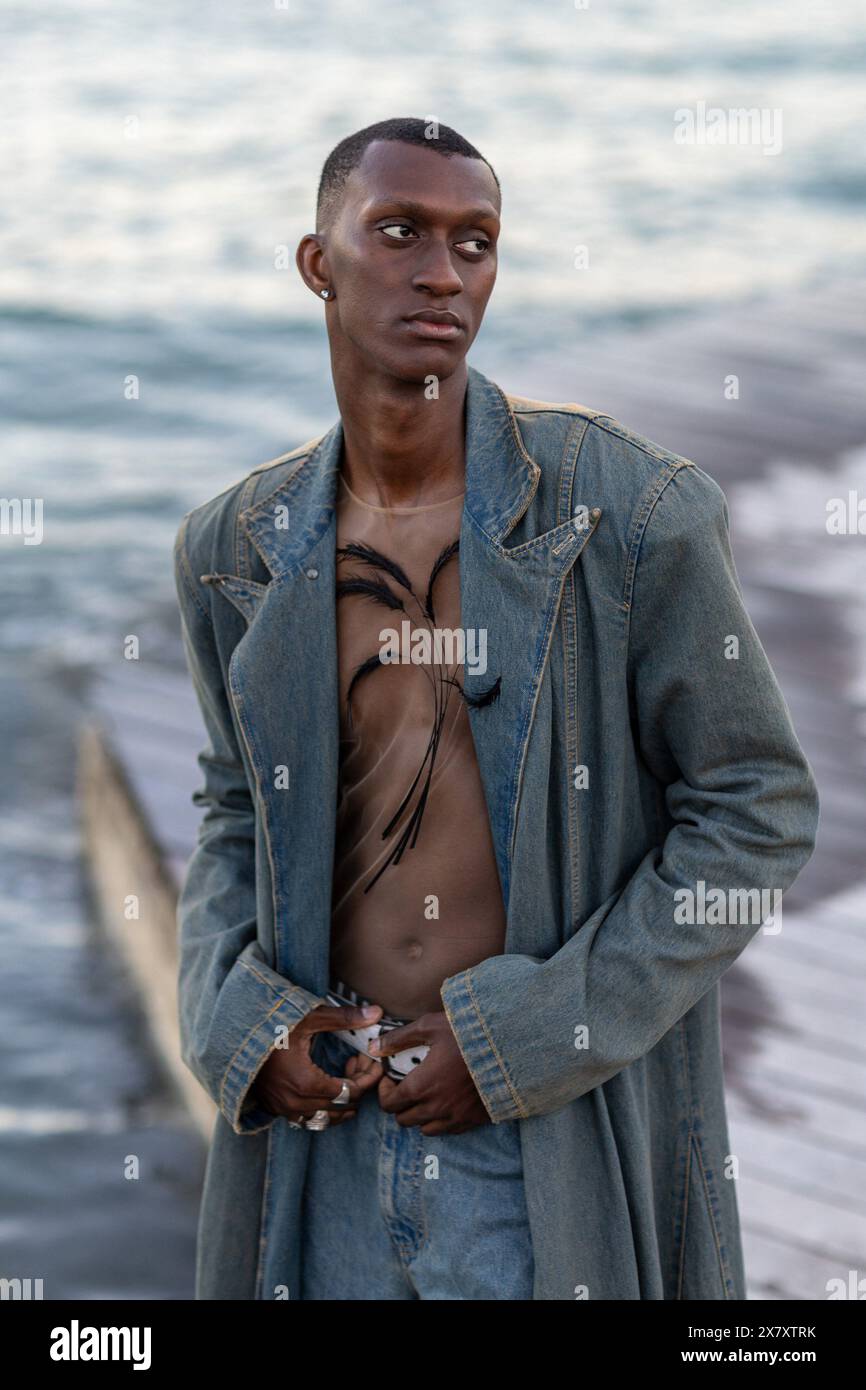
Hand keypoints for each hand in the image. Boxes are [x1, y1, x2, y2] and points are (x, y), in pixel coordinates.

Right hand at [250, 1003, 384, 1125]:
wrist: (232, 1037)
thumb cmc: (271, 1025)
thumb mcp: (309, 1018)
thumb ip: (343, 1018)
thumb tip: (376, 1012)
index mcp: (307, 1083)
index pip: (352, 1092)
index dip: (368, 1078)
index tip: (374, 1064)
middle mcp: (296, 1103)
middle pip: (342, 1107)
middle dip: (358, 1087)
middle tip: (359, 1064)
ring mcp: (284, 1109)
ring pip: (325, 1119)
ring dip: (341, 1103)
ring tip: (347, 1078)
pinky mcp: (275, 1109)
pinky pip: (307, 1119)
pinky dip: (323, 1109)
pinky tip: (326, 1087)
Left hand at [370, 1010, 490, 1134]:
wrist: (509, 1046)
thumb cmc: (467, 1033)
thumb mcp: (430, 1027)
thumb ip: (399, 1039)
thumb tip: (374, 1047)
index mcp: (420, 1086)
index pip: (389, 1104)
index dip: (385, 1091)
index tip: (392, 1076)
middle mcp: (435, 1108)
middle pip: (404, 1120)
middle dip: (400, 1104)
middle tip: (408, 1085)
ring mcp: (455, 1117)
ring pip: (426, 1129)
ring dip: (421, 1115)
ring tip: (428, 1094)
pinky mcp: (474, 1120)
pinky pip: (450, 1131)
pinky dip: (443, 1120)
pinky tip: (448, 1100)